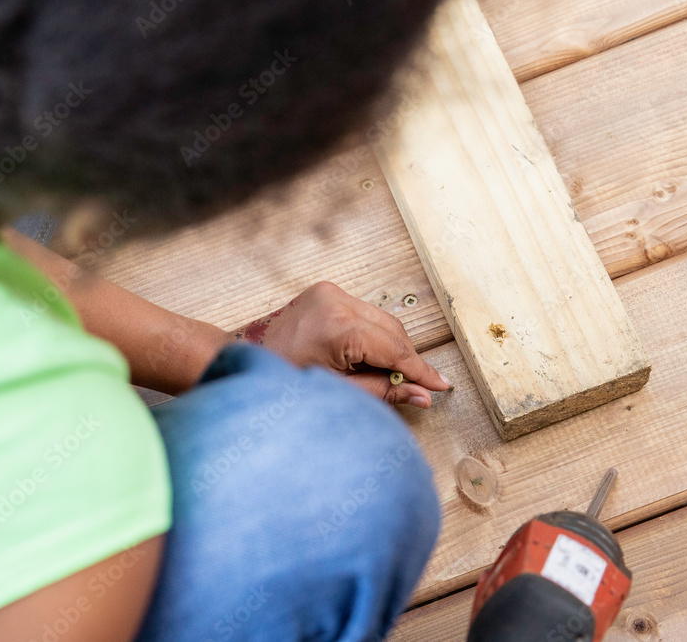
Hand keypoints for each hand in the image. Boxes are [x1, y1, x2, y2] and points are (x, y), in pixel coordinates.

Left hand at [234, 282, 450, 407]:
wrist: (245, 357)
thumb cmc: (283, 381)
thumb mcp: (338, 393)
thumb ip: (384, 392)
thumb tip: (424, 396)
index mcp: (339, 327)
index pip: (395, 350)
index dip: (421, 370)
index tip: (442, 385)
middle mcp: (337, 301)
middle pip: (393, 331)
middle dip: (408, 359)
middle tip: (420, 387)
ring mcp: (331, 292)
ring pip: (382, 320)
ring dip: (392, 346)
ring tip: (390, 375)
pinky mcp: (326, 291)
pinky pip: (365, 313)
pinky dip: (374, 334)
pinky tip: (369, 356)